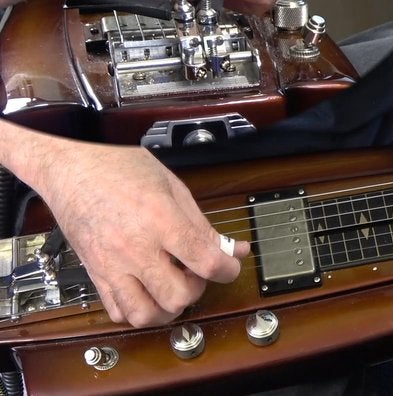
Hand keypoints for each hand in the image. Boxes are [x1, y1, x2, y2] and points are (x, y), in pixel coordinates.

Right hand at [35, 139, 249, 327]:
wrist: (71, 169)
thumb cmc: (119, 168)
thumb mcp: (172, 186)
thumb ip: (202, 224)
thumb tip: (231, 249)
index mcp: (160, 219)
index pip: (205, 262)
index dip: (228, 269)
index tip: (230, 266)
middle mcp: (134, 247)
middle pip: (178, 296)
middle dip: (196, 289)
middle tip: (195, 271)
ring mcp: (111, 265)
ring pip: (145, 315)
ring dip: (167, 308)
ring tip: (172, 285)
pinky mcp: (95, 274)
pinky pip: (118, 311)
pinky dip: (138, 310)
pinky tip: (148, 290)